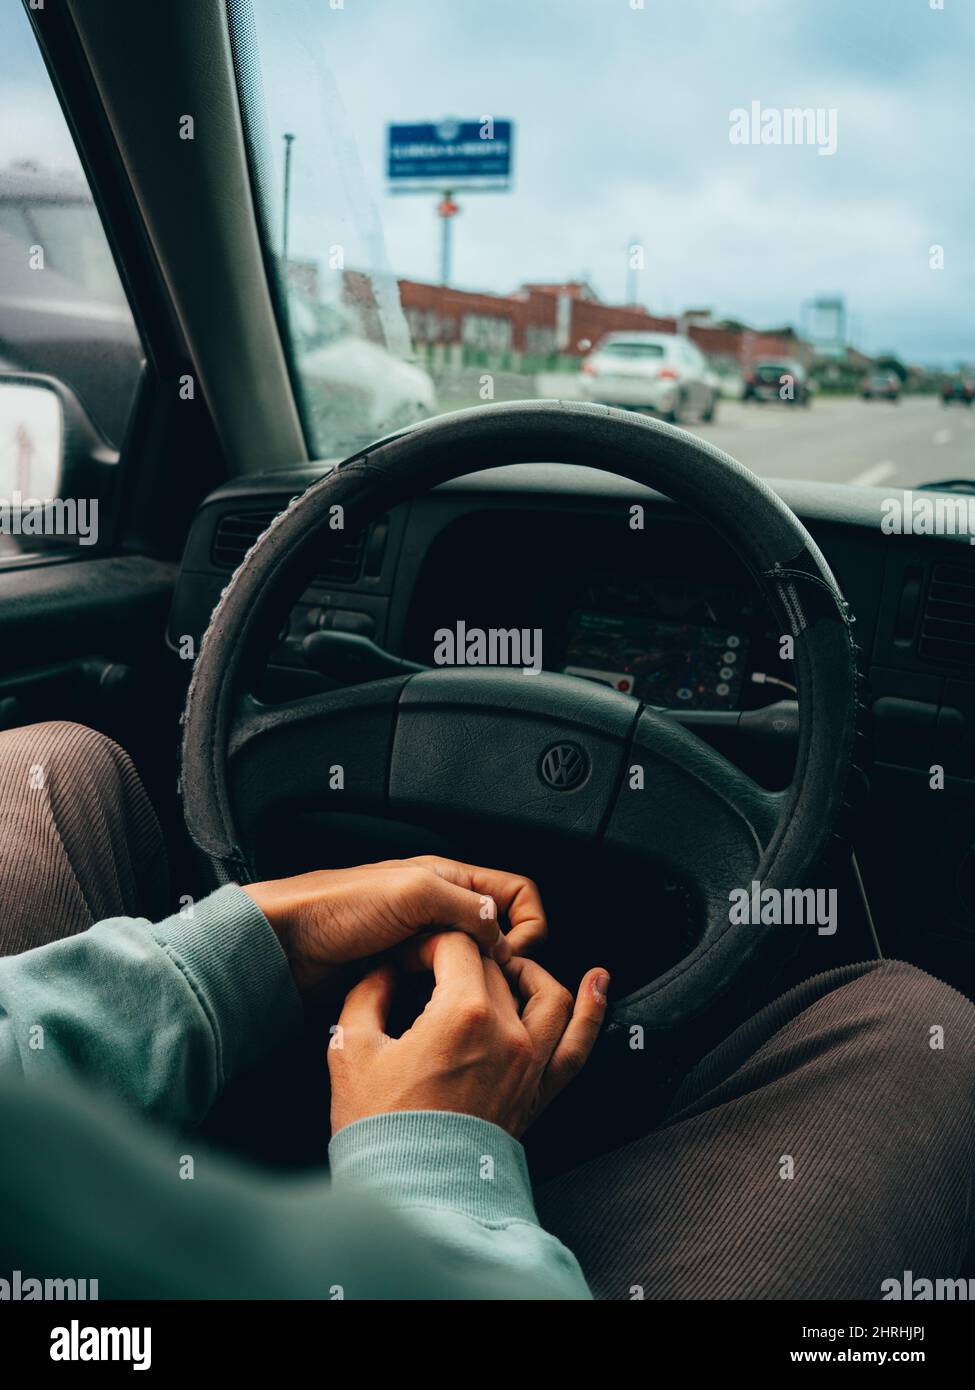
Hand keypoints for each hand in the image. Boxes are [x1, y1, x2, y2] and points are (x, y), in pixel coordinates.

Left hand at [243, 856, 547, 991]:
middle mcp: (442, 910)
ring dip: (470, 983)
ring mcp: (424, 946)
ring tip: (453, 994)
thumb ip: (468, 908)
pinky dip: (444, 1000)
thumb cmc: (338, 906)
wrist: (286, 944)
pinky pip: (442, 990)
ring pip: (473, 968)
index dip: (528, 924)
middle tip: (485, 979)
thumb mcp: (415, 892)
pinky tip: (430, 1007)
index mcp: (451, 879)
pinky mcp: (405, 977)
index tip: (512, 954)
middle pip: (500, 935)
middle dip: (500, 959)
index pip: (519, 895)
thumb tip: (506, 938)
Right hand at [328, 932, 608, 1137]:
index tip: (407, 963)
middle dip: (462, 959)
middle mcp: (507, 1032)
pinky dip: (593, 1010)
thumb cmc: (380, 1128)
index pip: (457, 946)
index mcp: (462, 1014)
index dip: (427, 945)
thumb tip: (384, 971)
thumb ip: (368, 993)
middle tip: (431, 974)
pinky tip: (598, 981)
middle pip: (495, 968)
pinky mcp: (539, 1092)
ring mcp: (530, 1063)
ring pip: (547, 994)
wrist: (410, 1198)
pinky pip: (578, 1045)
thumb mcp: (351, 1049)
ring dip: (526, 971)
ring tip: (505, 966)